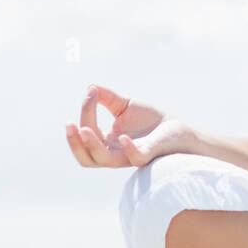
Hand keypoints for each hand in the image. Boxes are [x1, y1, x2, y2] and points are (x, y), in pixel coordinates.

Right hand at [64, 84, 193, 167]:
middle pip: (86, 157)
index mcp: (106, 143)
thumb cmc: (150, 120)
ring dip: (92, 146)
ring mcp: (130, 156)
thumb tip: (90, 87)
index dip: (85, 114)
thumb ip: (107, 98)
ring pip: (103, 160)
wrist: (177, 127)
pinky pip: (135, 157)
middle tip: (70, 124)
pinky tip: (122, 135)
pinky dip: (128, 148)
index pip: (87, 133)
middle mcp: (114, 154)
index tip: (91, 93)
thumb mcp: (125, 106)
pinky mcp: (148, 154)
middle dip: (74, 142)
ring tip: (86, 129)